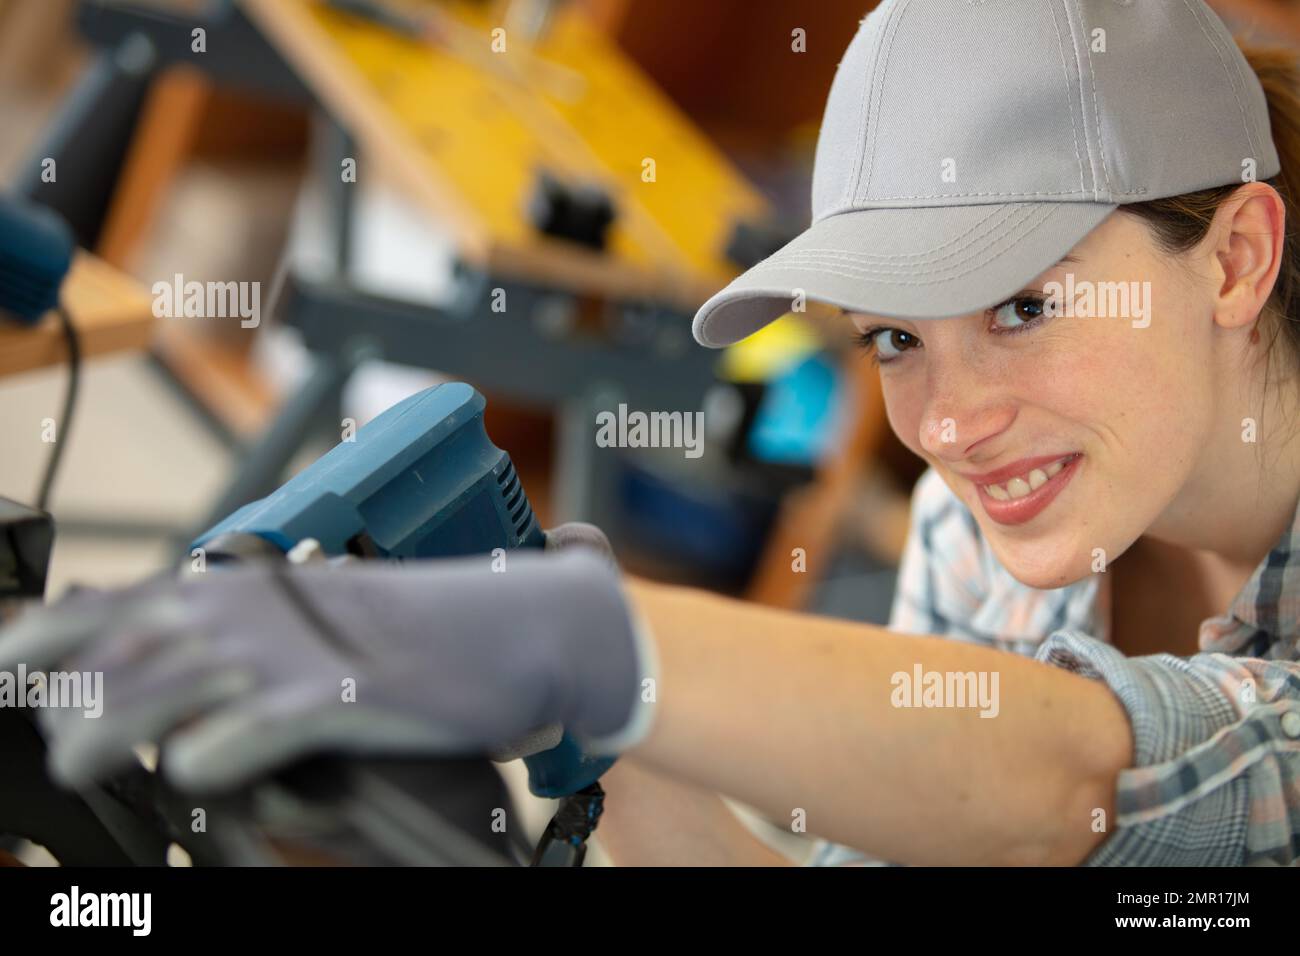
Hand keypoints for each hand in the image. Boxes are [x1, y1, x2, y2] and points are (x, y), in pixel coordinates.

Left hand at [0, 543, 654, 793]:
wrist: (529, 622)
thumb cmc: (431, 628)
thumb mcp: (334, 622)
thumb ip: (265, 630)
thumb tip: (194, 657)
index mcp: (267, 591)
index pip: (140, 601)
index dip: (62, 631)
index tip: (8, 663)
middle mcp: (279, 611)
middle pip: (149, 644)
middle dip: (80, 692)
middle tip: (50, 745)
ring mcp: (318, 650)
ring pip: (194, 680)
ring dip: (124, 723)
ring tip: (78, 762)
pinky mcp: (363, 694)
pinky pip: (278, 719)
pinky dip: (227, 744)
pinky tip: (195, 770)